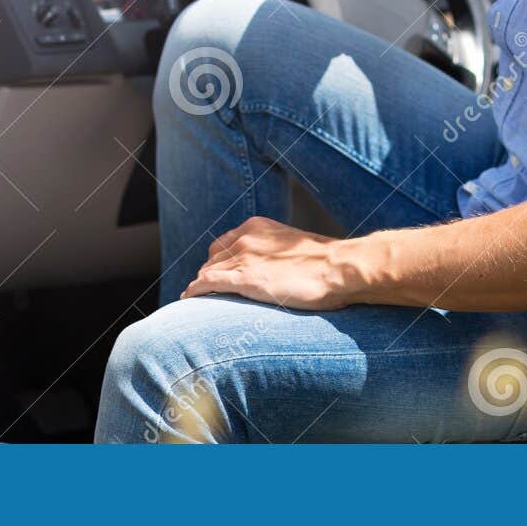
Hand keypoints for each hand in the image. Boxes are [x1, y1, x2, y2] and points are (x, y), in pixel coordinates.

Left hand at [181, 216, 365, 309]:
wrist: (338, 268)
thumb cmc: (325, 263)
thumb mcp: (293, 246)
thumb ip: (275, 252)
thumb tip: (274, 268)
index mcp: (256, 226)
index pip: (224, 243)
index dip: (220, 261)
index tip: (219, 273)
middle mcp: (244, 238)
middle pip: (213, 257)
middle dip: (210, 273)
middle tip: (210, 291)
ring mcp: (243, 257)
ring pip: (207, 271)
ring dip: (202, 285)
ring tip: (197, 299)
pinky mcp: (244, 279)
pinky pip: (208, 283)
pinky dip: (195, 291)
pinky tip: (188, 299)